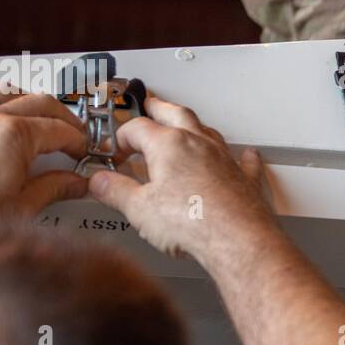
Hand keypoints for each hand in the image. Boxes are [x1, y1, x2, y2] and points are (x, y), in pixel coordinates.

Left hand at [0, 87, 89, 234]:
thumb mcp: (21, 207)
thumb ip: (54, 188)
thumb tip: (74, 183)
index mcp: (14, 137)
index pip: (61, 130)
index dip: (79, 141)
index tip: (84, 152)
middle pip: (38, 102)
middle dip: (62, 116)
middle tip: (72, 133)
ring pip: (1, 91)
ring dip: (25, 99)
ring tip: (35, 114)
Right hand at [87, 96, 273, 265]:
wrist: (238, 240)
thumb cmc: (194, 223)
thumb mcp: (139, 209)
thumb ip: (116, 191)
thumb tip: (99, 182)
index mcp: (169, 145)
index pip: (137, 128)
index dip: (121, 136)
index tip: (115, 148)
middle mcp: (199, 144)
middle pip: (176, 114)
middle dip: (161, 108)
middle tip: (151, 103)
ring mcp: (225, 159)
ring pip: (208, 132)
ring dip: (194, 126)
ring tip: (186, 126)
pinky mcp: (245, 179)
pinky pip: (244, 160)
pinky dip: (240, 156)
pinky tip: (244, 155)